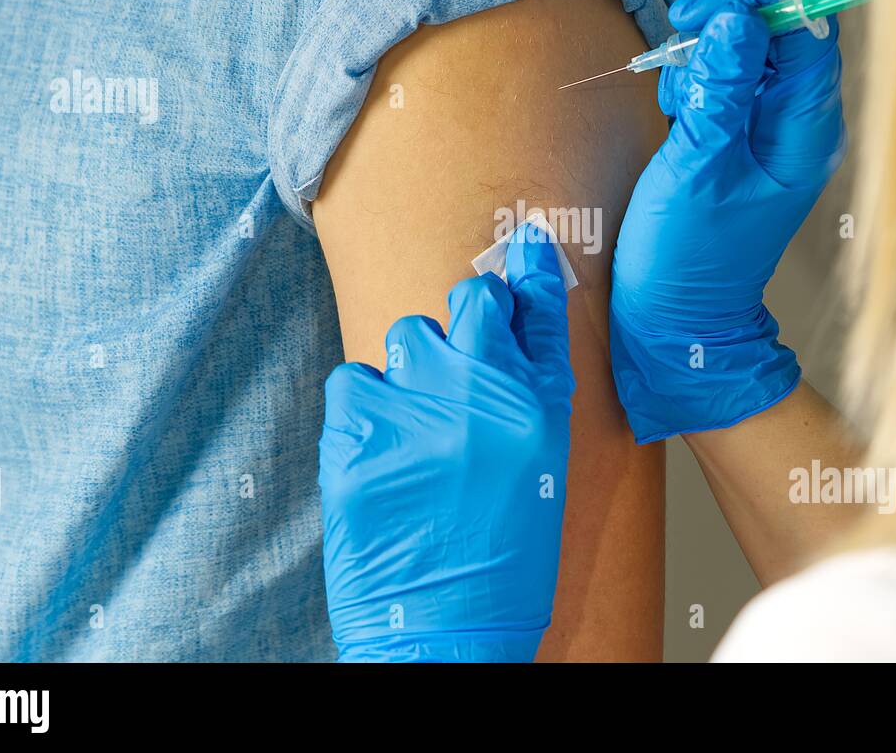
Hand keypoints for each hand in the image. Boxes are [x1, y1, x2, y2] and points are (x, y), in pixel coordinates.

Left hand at [320, 223, 574, 661]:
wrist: (446, 633)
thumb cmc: (504, 556)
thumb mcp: (543, 464)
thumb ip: (534, 380)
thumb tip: (522, 303)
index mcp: (534, 407)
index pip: (525, 304)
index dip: (515, 280)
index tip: (514, 262)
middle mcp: (476, 397)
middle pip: (464, 303)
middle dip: (463, 326)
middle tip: (457, 377)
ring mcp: (412, 413)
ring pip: (406, 338)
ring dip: (412, 370)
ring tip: (418, 429)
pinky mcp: (356, 439)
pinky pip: (352, 381)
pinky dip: (364, 407)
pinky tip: (382, 450)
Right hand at [610, 0, 844, 441]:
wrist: (675, 318)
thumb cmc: (688, 255)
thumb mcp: (697, 164)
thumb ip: (720, 89)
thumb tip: (738, 20)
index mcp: (804, 132)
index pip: (806, 33)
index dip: (758, 4)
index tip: (703, 11)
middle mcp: (796, 129)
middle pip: (777, 38)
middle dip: (722, 32)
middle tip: (680, 51)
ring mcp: (768, 137)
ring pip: (745, 58)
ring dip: (703, 63)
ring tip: (677, 110)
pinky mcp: (739, 144)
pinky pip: (726, 89)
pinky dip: (696, 88)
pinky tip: (677, 121)